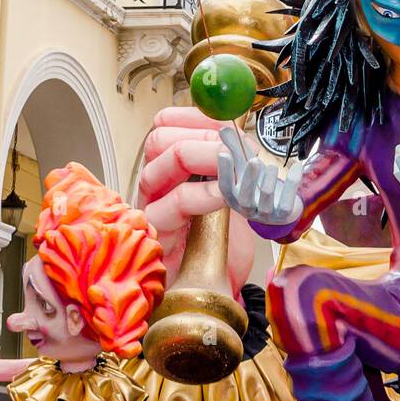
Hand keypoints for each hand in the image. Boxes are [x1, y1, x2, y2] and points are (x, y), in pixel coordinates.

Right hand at [138, 107, 255, 291]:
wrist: (221, 285)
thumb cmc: (225, 240)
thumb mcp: (236, 191)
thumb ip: (237, 163)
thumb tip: (247, 133)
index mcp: (172, 166)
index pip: (168, 124)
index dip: (195, 115)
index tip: (228, 119)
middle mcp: (156, 183)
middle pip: (161, 139)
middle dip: (201, 133)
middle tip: (234, 145)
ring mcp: (152, 207)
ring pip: (161, 164)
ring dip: (204, 156)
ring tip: (235, 166)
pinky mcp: (158, 235)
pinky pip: (173, 204)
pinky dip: (203, 192)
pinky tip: (225, 194)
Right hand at [218, 126, 303, 226]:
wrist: (282, 209)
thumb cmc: (259, 185)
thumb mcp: (246, 168)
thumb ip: (236, 149)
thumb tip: (224, 129)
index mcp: (234, 198)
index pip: (225, 187)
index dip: (224, 171)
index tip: (223, 153)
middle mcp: (247, 209)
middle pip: (244, 196)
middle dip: (249, 177)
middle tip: (254, 160)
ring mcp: (266, 214)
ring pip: (266, 197)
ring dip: (269, 178)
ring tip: (272, 165)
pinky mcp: (283, 214)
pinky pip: (287, 201)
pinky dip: (292, 182)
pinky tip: (297, 166)